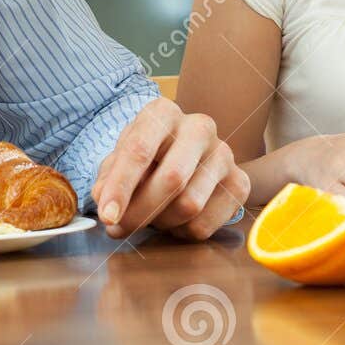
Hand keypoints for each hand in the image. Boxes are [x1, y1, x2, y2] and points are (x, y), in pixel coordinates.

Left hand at [89, 99, 249, 239]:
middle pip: (171, 179)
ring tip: (150, 216)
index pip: (140, 150)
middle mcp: (199, 127)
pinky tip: (173, 220)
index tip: (107, 216)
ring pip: (189, 205)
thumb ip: (109, 177)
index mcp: (163, 112)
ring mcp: (224, 154)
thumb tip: (104, 199)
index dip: (120, 186)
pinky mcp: (239, 183)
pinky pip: (205, 224)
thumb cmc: (148, 155)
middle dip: (140, 212)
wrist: (188, 156)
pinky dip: (180, 232)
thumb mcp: (121, 159)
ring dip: (160, 222)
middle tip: (120, 229)